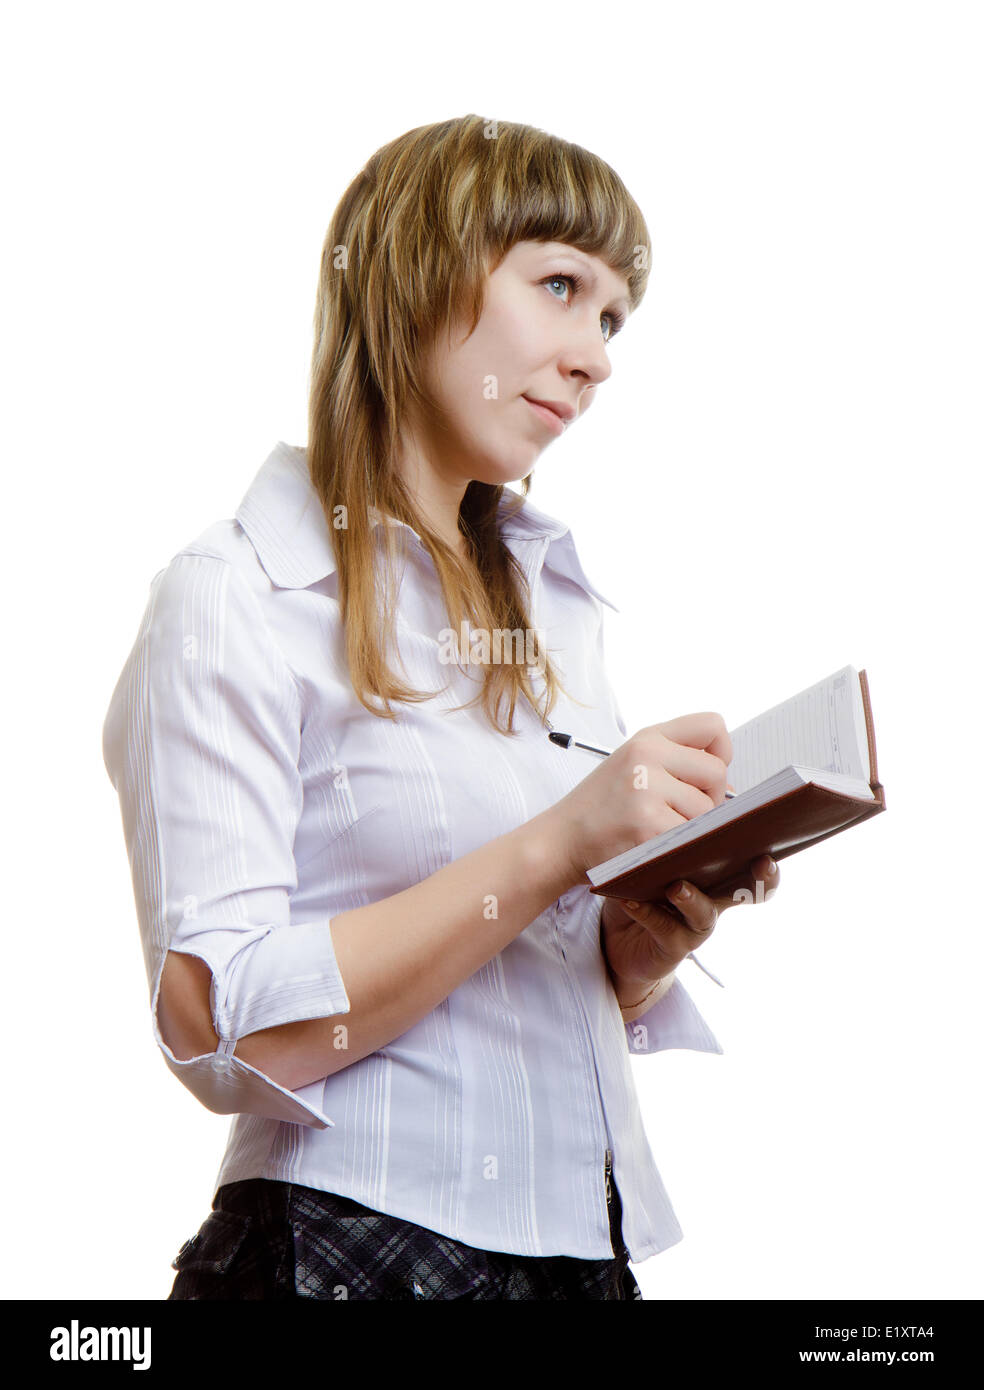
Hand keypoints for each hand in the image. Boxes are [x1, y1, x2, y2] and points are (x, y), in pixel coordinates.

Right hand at [549, 712, 733, 889]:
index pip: (713, 725)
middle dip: (711, 797)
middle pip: (717, 771)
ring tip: (660, 829)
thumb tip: (731, 784)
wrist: (562, 838)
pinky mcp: (648, 825)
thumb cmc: (603, 806)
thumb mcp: (633, 765)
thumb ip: (679, 763)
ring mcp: (647, 789)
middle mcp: (647, 756)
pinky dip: (680, 845)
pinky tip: (656, 845)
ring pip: (707, 809)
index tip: (705, 776)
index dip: (721, 751)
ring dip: (692, 826)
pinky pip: (691, 835)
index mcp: (648, 738)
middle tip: (683, 811)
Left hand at [600, 854, 779, 992]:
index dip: (768, 864)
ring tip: (676, 886)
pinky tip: (631, 899)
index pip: (751, 869)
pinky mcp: (672, 946)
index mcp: (716, 877)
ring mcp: (695, 927)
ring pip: (703, 912)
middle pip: (746, 892)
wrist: (621, 939)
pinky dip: (646, 912)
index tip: (772, 846)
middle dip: (759, 879)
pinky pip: (663, 928)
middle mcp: (713, 902)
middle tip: (762, 862)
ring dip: (691, 897)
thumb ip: (674, 840)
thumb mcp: (658, 860)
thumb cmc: (643, 890)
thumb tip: (690, 803)